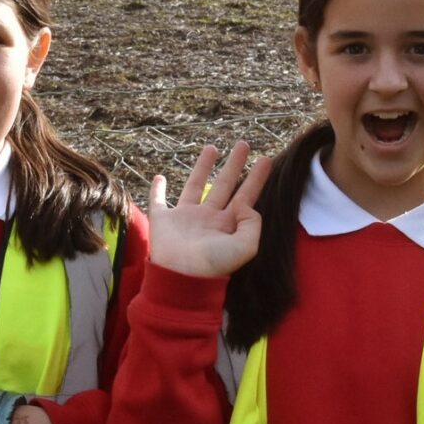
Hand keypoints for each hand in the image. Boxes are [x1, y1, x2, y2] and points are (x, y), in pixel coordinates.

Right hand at [146, 142, 269, 278]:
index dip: (257, 178)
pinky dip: (157, 190)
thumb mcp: (246, 246)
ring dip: (203, 167)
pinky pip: (158, 201)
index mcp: (228, 225)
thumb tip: (244, 202)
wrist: (182, 278)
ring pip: (195, 185)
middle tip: (244, 145)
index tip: (266, 159)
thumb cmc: (214, 265)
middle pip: (225, 185)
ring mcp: (185, 218)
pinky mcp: (162, 220)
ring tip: (213, 147)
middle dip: (235, 165)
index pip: (246, 196)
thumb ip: (252, 222)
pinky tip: (159, 177)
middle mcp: (208, 219)